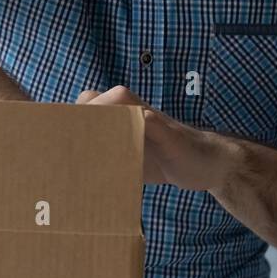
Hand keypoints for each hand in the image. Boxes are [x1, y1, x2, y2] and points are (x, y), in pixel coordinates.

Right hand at [75, 86, 224, 190]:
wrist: (208, 167)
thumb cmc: (195, 151)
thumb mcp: (177, 142)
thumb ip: (159, 128)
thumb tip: (142, 116)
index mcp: (133, 109)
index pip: (97, 100)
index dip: (83, 113)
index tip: (75, 132)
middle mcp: (124, 118)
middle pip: (87, 111)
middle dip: (74, 126)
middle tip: (68, 150)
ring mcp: (123, 135)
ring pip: (90, 129)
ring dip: (79, 142)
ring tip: (70, 164)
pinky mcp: (124, 153)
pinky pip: (101, 150)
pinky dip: (90, 159)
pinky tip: (86, 177)